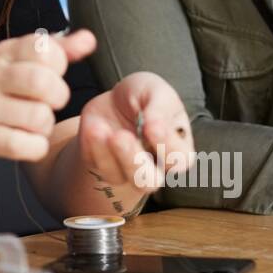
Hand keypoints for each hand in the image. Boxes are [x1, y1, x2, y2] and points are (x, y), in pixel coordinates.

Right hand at [0, 29, 97, 168]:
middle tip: (47, 105)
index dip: (59, 66)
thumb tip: (88, 40)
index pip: (46, 48)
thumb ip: (52, 51)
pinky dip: (34, 148)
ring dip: (45, 128)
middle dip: (57, 98)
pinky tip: (25, 143)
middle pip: (44, 82)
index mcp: (1, 53)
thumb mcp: (9, 64)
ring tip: (32, 127)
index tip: (50, 76)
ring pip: (39, 117)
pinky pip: (25, 145)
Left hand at [78, 72, 193, 194]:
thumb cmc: (144, 96)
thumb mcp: (156, 90)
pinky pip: (94, 164)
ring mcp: (125, 169)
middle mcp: (153, 166)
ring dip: (108, 155)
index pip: (180, 160)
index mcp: (176, 149)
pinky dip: (92, 146)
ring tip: (101, 130)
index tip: (152, 126)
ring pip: (118, 178)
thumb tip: (155, 126)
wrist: (114, 97)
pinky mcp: (100, 164)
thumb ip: (160, 108)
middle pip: (148, 182)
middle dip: (133, 162)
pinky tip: (94, 126)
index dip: (167, 147)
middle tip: (121, 136)